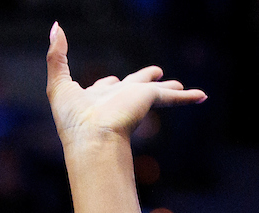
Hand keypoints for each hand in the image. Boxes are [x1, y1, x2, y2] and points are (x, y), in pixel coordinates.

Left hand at [46, 23, 205, 147]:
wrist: (93, 140)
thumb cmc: (73, 121)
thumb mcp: (58, 83)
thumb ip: (56, 55)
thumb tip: (56, 28)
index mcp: (97, 100)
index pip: (105, 88)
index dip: (106, 84)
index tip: (108, 82)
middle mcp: (117, 100)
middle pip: (134, 87)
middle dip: (144, 81)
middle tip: (155, 75)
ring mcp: (134, 101)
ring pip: (158, 93)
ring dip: (169, 90)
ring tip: (181, 87)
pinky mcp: (148, 101)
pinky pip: (172, 98)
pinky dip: (187, 98)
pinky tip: (202, 96)